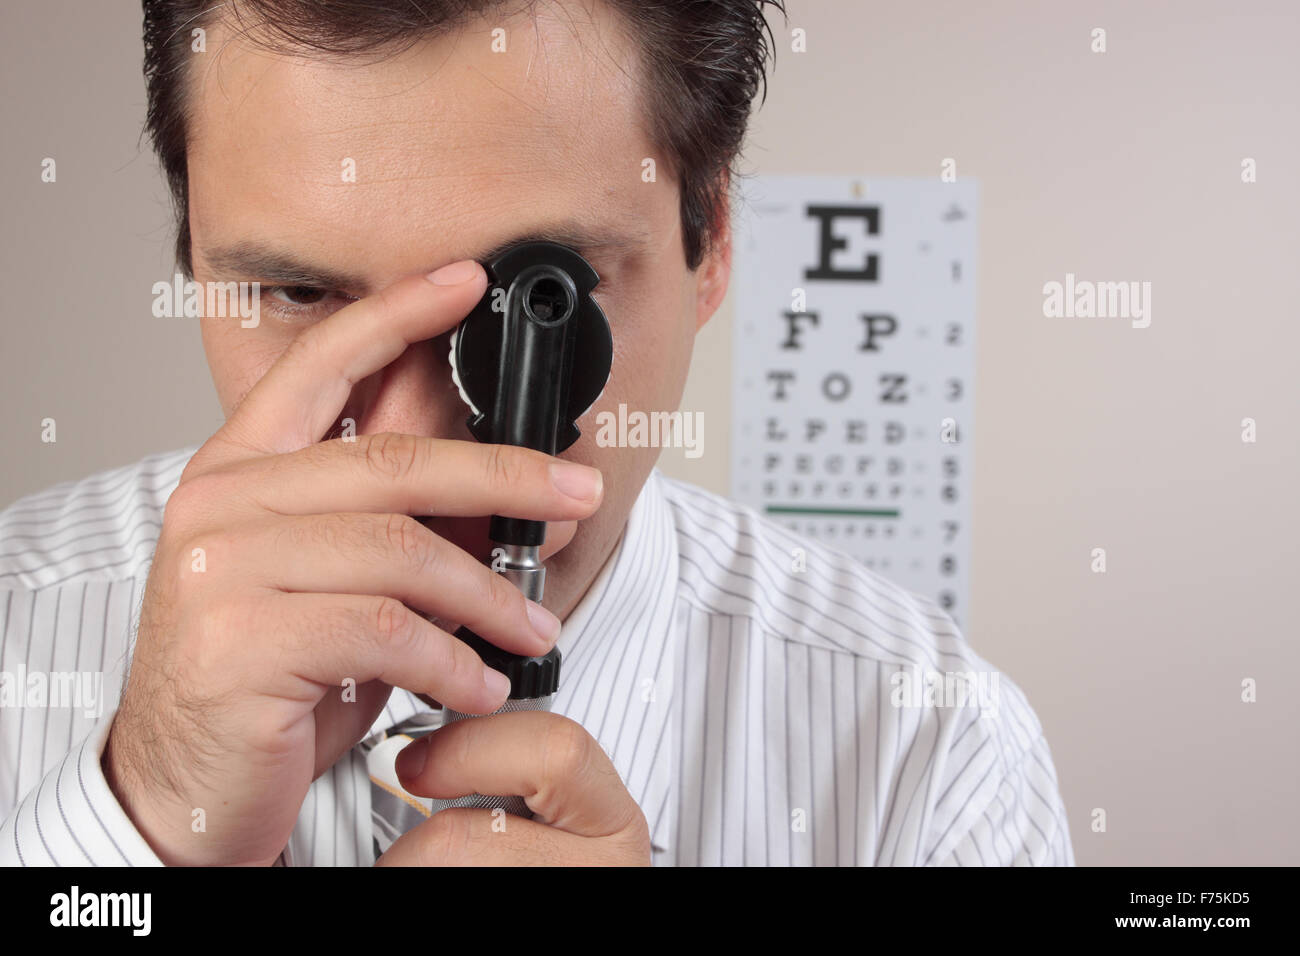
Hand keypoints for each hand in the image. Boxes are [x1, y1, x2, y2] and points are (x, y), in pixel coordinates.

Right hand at [102, 264, 604, 865]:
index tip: (464, 281)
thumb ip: (393, 517)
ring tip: (529, 631)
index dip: (396, 314)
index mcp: (241, 470)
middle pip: (394, 463)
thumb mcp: (332, 582)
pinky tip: (476, 685)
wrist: (187, 783)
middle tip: (577, 495)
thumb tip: (500, 477)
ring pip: (401, 553)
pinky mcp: (238, 640)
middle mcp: (223, 504)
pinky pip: (387, 630)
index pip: (321, 366)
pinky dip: (453, 662)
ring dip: (488, 598)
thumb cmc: (265, 677)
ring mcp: (223, 568)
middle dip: (507, 476)